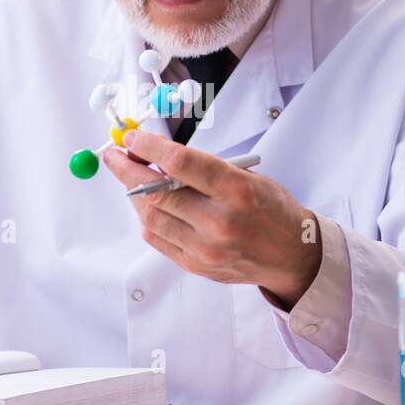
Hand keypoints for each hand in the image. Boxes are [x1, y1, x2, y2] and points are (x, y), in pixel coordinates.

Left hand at [103, 129, 321, 308]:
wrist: (291, 254)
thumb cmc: (270, 209)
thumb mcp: (246, 176)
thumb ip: (203, 168)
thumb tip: (156, 155)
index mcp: (236, 190)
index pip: (180, 163)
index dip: (148, 147)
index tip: (131, 139)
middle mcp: (219, 222)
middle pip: (156, 192)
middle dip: (127, 169)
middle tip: (114, 156)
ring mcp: (205, 248)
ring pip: (150, 217)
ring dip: (135, 194)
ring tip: (131, 179)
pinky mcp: (195, 265)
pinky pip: (157, 238)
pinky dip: (147, 218)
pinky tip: (148, 205)